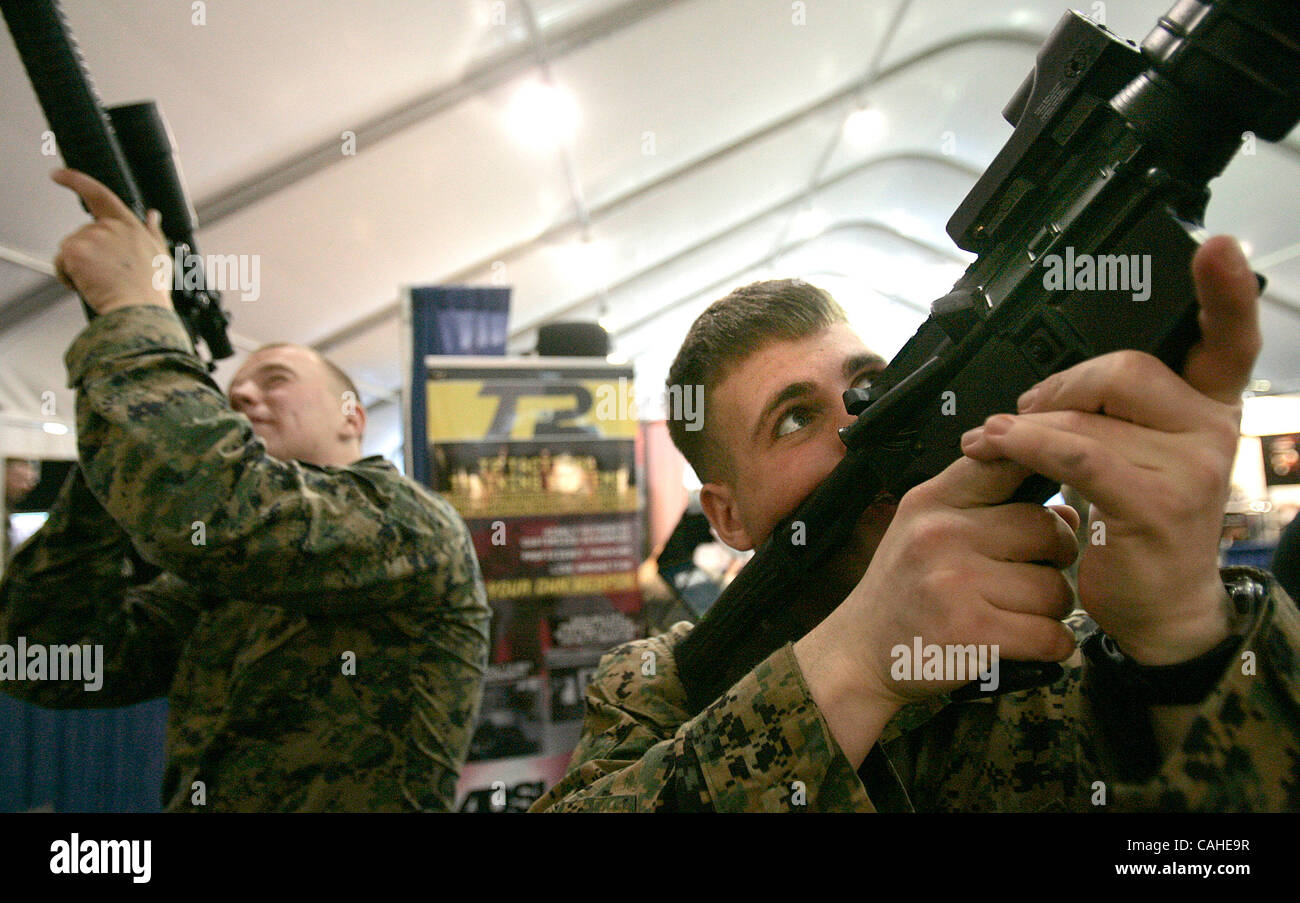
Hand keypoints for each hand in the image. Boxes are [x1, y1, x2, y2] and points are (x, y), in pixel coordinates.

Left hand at [50, 168, 171, 314]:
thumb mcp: (160, 255)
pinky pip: (61, 264)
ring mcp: (91, 237)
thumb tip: (154, 215)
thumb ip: (153, 230)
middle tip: (107, 276)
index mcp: (129, 225)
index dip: (76, 180)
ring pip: (70, 251)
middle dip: (87, 256)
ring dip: (79, 268)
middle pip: (82, 236)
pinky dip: (69, 278)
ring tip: (102, 283)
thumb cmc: (150, 290)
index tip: (59, 175)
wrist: (140, 311)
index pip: (99, 194)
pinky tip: (89, 286)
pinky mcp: (75, 251)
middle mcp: (109, 227)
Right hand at [794, 456, 1079, 764]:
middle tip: (1032, 580)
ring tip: (1019, 616)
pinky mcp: (969, 631)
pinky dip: (1051, 647)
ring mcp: (953, 581)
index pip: (1005, 462)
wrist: (859, 654)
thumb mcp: (928, 531)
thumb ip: (991, 511)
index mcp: (931, 500)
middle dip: (1055, 561)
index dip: (1045, 467)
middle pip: (1047, 531)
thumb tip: (1070, 513)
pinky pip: (1049, 635)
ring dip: (1051, 612)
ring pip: (1054, 589)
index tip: (1054, 487)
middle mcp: (940, 532)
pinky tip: (1026, 645)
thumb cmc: (904, 591)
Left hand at [960, 236, 1259, 663]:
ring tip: (991, 439)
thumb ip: (1108, 412)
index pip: (1230, 341)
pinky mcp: (1155, 504)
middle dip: (1060, 386)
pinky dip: (1024, 445)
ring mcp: (1190, 468)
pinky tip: (996, 447)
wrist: (1155, 609)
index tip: (1219, 247)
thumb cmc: (1133, 525)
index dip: (1227, 292)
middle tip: (1024, 412)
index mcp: (1210, 406)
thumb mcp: (1128, 455)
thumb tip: (1043, 385)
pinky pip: (1075, 453)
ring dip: (1024, 425)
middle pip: (1125, 368)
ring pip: (1088, 417)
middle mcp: (1212, 430)